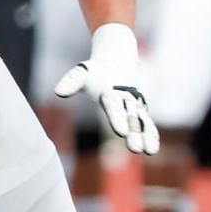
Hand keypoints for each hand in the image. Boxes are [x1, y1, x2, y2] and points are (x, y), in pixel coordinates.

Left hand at [54, 22, 158, 154]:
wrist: (116, 60)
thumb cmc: (94, 72)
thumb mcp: (81, 74)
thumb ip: (72, 82)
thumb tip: (58, 92)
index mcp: (111, 91)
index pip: (114, 107)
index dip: (118, 119)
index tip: (122, 132)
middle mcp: (125, 98)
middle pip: (130, 117)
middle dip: (134, 133)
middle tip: (136, 149)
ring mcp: (134, 104)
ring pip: (142, 121)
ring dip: (146, 135)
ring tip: (150, 151)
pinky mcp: (139, 109)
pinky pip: (146, 122)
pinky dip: (150, 133)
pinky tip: (151, 149)